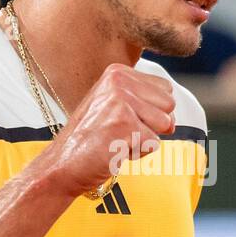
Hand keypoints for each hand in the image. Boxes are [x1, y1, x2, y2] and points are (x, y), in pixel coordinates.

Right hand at [42, 63, 175, 195]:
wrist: (62, 164)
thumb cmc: (88, 139)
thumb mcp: (112, 106)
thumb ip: (144, 102)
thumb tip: (173, 120)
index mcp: (117, 73)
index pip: (165, 88)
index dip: (152, 110)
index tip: (124, 119)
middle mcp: (119, 81)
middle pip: (169, 105)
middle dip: (152, 125)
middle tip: (121, 131)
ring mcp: (122, 102)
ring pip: (165, 124)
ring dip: (145, 139)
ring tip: (118, 139)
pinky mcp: (126, 125)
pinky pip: (154, 143)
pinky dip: (138, 153)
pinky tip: (115, 150)